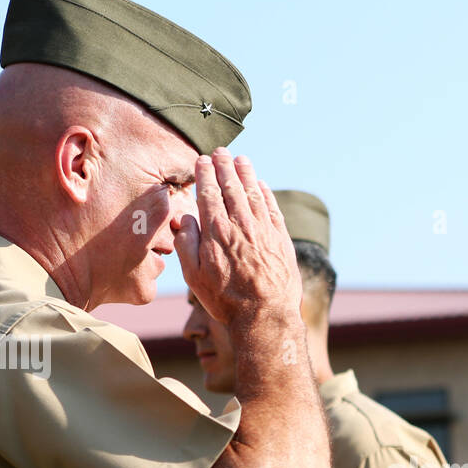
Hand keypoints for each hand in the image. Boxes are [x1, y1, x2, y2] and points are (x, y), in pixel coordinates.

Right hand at [172, 149, 301, 326]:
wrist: (265, 316)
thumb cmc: (225, 300)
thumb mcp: (194, 277)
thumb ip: (186, 245)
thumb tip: (185, 219)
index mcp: (216, 231)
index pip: (208, 193)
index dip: (205, 174)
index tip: (202, 161)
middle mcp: (241, 224)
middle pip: (231, 187)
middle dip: (225, 166)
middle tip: (221, 152)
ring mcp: (263, 230)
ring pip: (254, 192)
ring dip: (246, 173)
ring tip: (241, 160)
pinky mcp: (281, 239)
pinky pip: (273, 208)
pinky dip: (266, 193)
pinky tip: (262, 185)